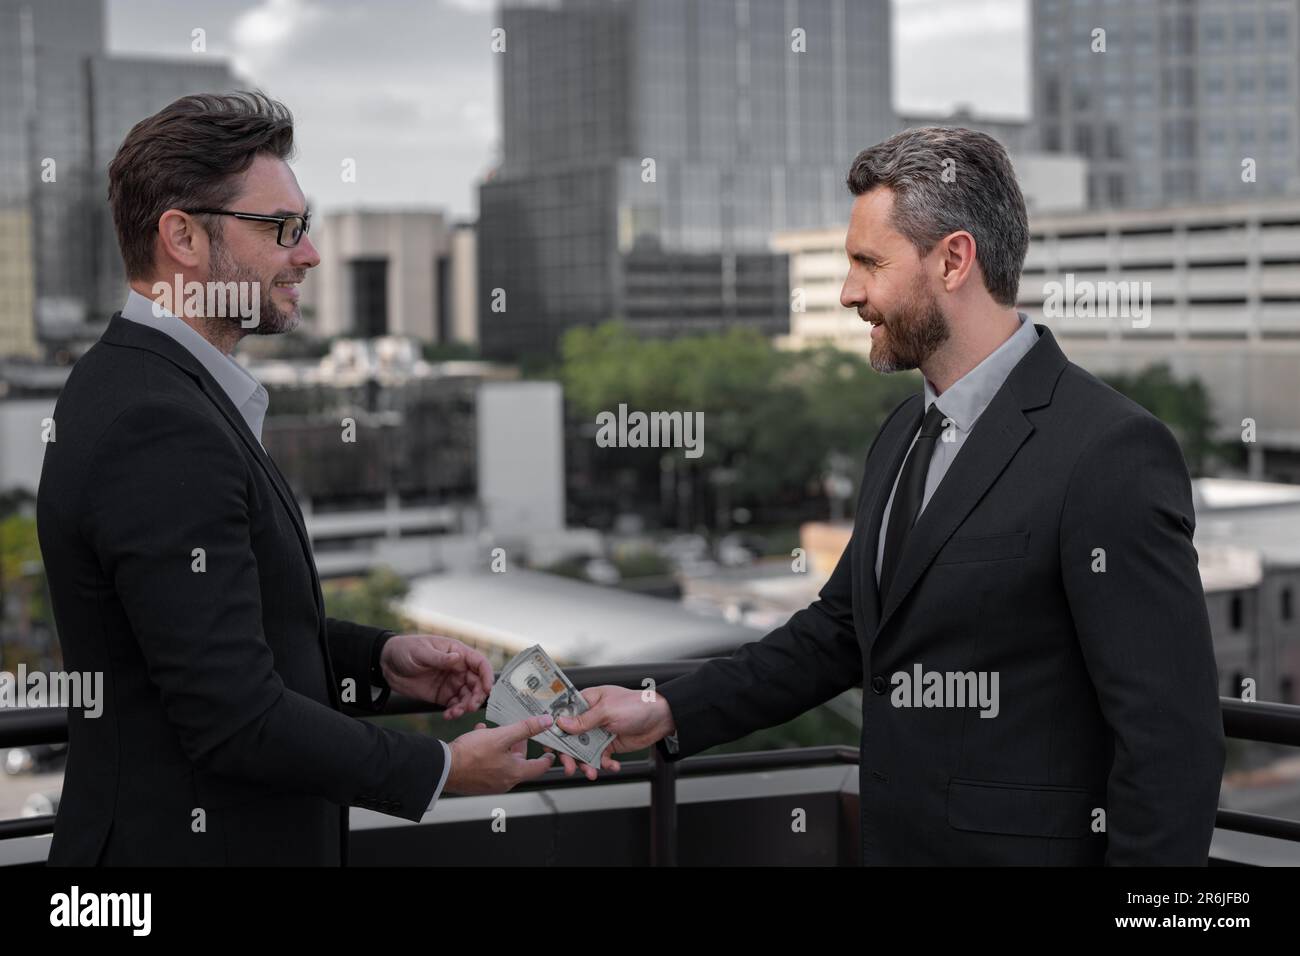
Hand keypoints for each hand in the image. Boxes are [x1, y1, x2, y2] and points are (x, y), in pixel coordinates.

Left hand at [380, 634, 493, 719]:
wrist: (387, 664)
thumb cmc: (405, 650)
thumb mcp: (421, 651)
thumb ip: (439, 658)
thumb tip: (458, 658)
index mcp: (457, 652)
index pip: (479, 663)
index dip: (487, 676)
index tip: (487, 689)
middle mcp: (458, 668)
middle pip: (477, 683)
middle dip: (477, 696)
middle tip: (469, 707)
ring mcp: (451, 683)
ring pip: (468, 696)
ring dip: (465, 706)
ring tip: (455, 713)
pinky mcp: (443, 695)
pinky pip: (455, 705)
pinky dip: (455, 712)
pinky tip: (448, 715)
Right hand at [445, 715, 557, 794]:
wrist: (443, 767)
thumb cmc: (470, 755)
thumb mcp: (501, 736)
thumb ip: (525, 728)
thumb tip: (545, 722)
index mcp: (514, 773)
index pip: (538, 768)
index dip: (546, 759)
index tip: (550, 755)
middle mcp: (504, 782)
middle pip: (519, 763)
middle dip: (518, 746)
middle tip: (519, 734)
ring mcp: (489, 783)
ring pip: (502, 761)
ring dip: (500, 745)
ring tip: (493, 731)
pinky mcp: (477, 782)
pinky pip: (488, 764)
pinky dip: (488, 751)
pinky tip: (479, 736)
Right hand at [548, 685, 675, 779]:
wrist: (662, 718)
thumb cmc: (637, 705)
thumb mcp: (608, 711)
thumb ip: (584, 720)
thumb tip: (561, 724)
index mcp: (587, 701)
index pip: (562, 714)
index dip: (553, 729)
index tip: (548, 745)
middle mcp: (590, 717)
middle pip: (570, 737)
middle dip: (568, 754)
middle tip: (569, 767)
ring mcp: (598, 732)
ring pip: (583, 751)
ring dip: (585, 763)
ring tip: (591, 773)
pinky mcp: (609, 744)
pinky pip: (599, 757)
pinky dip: (604, 764)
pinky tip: (612, 766)